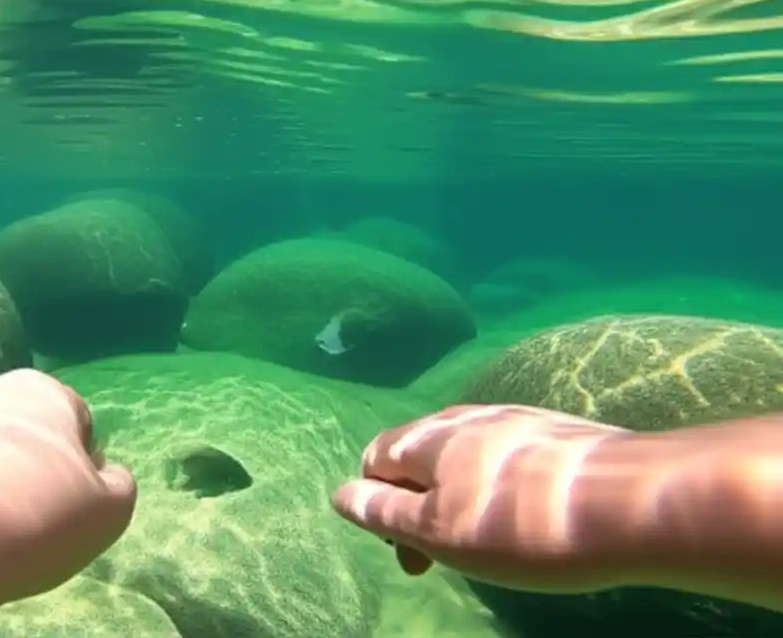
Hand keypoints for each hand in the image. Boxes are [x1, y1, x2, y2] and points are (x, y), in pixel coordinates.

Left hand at [0, 369, 136, 635]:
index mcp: (43, 391)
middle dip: (28, 462)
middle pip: (21, 427)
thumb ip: (116, 484)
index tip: (70, 503)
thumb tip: (102, 473)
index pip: (77, 422)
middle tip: (29, 514)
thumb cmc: (33, 518)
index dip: (80, 465)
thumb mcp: (108, 512)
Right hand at [332, 404, 648, 592]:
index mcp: (430, 437)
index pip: (376, 457)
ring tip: (489, 541)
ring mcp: (518, 419)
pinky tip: (532, 519)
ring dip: (461, 497)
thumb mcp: (438, 530)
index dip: (376, 504)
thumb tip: (339, 494)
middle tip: (443, 558)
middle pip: (421, 455)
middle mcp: (468, 417)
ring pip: (467, 456)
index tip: (409, 553)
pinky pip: (508, 458)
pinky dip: (501, 489)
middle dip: (420, 504)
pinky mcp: (559, 432)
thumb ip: (384, 511)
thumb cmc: (522, 524)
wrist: (635, 502)